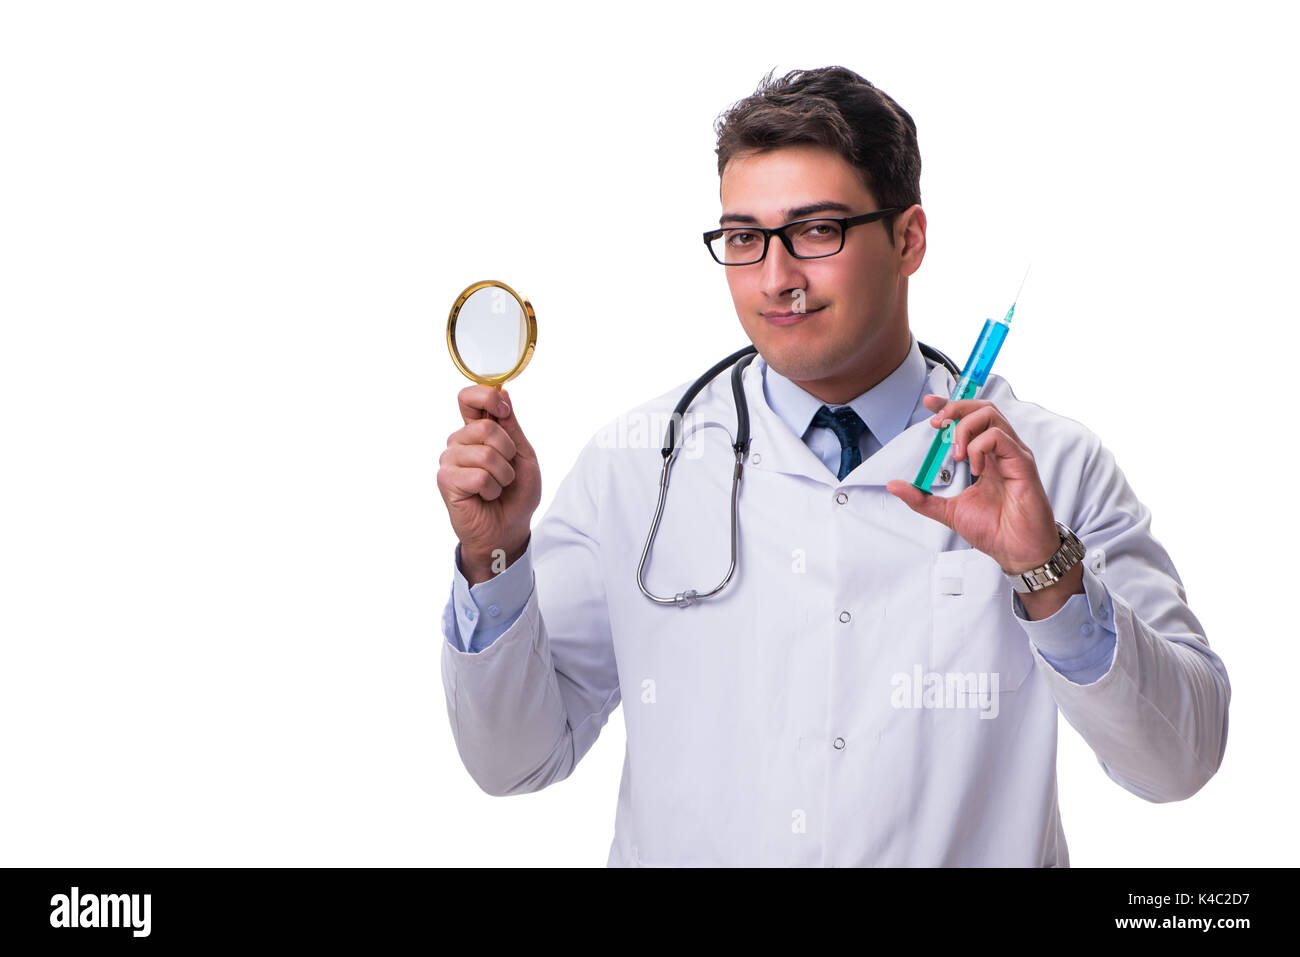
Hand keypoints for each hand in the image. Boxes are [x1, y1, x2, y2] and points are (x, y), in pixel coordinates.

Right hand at [437, 385, 541, 583]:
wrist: (509, 528)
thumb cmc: (515, 494)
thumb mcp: (522, 455)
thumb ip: (511, 426)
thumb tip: (502, 393)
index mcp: (476, 431)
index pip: (468, 398)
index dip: (485, 397)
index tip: (503, 411)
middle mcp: (459, 442)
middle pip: (485, 427)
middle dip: (507, 453)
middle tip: (506, 472)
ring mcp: (450, 460)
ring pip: (485, 454)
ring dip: (503, 475)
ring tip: (496, 487)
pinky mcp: (446, 480)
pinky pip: (479, 476)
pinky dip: (492, 489)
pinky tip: (485, 496)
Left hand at [885, 394, 1059, 573]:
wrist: (1017, 552)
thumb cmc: (995, 530)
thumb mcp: (948, 511)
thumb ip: (921, 498)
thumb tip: (894, 486)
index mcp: (987, 457)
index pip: (970, 419)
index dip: (950, 406)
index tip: (929, 404)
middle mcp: (1002, 451)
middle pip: (982, 408)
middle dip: (956, 408)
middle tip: (937, 423)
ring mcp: (1014, 455)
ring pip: (991, 416)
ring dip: (965, 428)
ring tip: (955, 454)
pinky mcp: (1022, 464)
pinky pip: (999, 438)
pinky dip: (979, 447)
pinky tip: (975, 468)